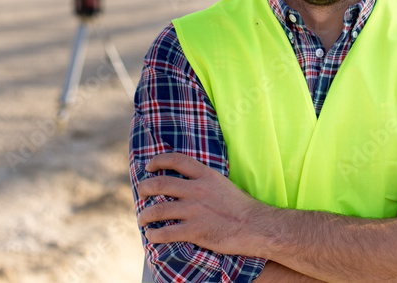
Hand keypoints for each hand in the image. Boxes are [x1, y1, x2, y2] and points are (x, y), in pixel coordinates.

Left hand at [137, 152, 267, 255]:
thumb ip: (205, 182)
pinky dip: (154, 234)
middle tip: (142, 192)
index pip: (176, 160)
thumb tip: (188, 184)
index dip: (159, 160)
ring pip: (158, 210)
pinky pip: (166, 232)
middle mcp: (197, 190)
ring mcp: (194, 210)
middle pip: (161, 183)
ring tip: (142, 218)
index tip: (150, 166)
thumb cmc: (241, 207)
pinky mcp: (194, 230)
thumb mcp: (222, 185)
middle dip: (146, 188)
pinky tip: (152, 235)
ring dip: (145, 214)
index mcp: (206, 175)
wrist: (255, 226)